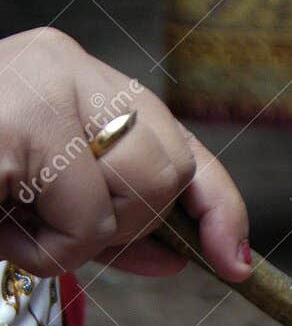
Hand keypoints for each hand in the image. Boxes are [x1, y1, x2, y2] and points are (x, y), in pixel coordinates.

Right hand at [0, 28, 249, 280]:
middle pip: (173, 167)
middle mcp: (65, 64)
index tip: (234, 261)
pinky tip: (1, 230)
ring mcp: (46, 84)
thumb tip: (180, 257)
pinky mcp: (22, 122)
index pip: (175, 138)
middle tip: (53, 229)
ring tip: (16, 224)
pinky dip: (45, 253)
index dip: (216, 204)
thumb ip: (111, 225)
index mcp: (72, 76)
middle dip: (131, 225)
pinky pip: (85, 222)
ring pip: (144, 192)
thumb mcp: (42, 206)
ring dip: (84, 241)